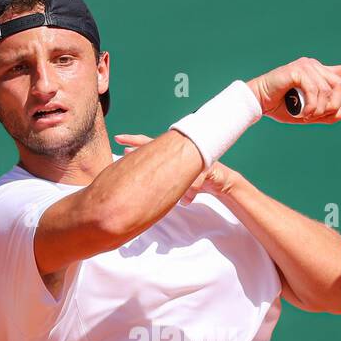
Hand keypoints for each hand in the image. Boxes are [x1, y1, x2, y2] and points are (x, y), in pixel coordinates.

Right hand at [115, 133, 237, 205]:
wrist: (222, 180)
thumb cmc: (215, 176)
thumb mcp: (205, 179)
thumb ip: (194, 187)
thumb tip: (185, 200)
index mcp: (177, 151)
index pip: (151, 144)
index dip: (135, 142)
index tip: (121, 141)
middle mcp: (173, 153)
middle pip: (148, 146)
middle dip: (133, 144)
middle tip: (118, 141)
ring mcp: (172, 161)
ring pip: (152, 157)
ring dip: (139, 156)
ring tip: (125, 154)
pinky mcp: (174, 172)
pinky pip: (159, 169)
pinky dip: (149, 172)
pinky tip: (141, 177)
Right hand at [245, 57, 340, 124]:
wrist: (259, 102)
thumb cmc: (281, 106)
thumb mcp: (308, 114)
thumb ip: (326, 114)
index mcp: (320, 73)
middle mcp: (315, 66)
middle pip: (339, 84)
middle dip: (334, 105)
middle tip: (319, 116)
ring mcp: (306, 66)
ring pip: (327, 89)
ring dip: (319, 108)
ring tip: (307, 116)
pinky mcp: (297, 70)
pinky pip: (314, 89)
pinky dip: (311, 105)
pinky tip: (303, 112)